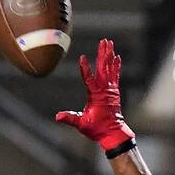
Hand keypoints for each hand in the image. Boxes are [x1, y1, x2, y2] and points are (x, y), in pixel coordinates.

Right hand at [55, 38, 134, 153]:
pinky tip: (117, 57)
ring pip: (110, 69)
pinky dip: (116, 66)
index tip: (82, 57)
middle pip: (103, 68)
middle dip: (103, 54)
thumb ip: (69, 119)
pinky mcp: (115, 91)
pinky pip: (115, 75)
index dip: (85, 68)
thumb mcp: (82, 124)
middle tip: (103, 41)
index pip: (89, 79)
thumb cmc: (97, 129)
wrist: (113, 133)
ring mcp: (111, 90)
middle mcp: (105, 90)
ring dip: (109, 55)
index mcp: (95, 96)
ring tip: (109, 43)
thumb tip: (57, 116)